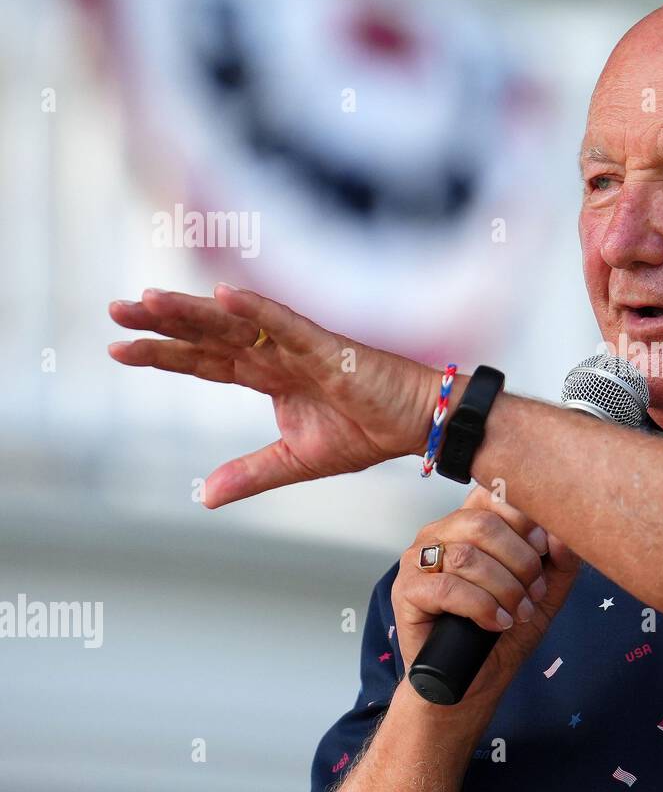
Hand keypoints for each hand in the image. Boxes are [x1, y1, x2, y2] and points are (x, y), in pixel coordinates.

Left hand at [107, 284, 442, 507]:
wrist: (418, 423)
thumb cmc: (367, 433)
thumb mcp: (297, 461)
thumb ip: (250, 473)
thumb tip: (204, 499)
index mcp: (267, 376)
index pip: (204, 362)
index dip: (163, 355)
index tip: (116, 348)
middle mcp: (275, 354)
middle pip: (209, 334)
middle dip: (161, 323)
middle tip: (114, 311)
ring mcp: (299, 346)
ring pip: (237, 323)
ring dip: (193, 310)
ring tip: (147, 300)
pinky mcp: (328, 346)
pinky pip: (286, 323)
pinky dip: (257, 307)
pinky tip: (225, 293)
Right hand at [393, 486, 581, 700]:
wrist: (474, 679)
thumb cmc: (504, 630)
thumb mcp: (545, 591)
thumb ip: (559, 559)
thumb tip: (561, 533)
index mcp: (468, 523)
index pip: (491, 494)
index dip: (523, 517)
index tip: (543, 548)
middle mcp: (439, 533)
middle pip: (482, 524)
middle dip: (520, 560)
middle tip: (534, 591)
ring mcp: (417, 560)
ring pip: (466, 556)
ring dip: (504, 588)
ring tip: (518, 612)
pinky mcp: (406, 591)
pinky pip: (447, 589)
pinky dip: (481, 606)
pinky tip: (495, 622)